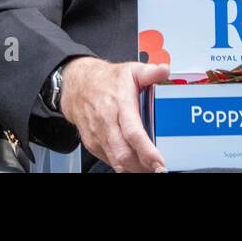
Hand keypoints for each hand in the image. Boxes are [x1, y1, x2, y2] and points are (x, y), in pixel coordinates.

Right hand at [59, 56, 168, 172]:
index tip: (159, 162)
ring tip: (149, 169)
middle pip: (124, 153)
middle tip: (159, 170)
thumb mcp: (130, 71)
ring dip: (134, 169)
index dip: (147, 151)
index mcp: (119, 103)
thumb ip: (150, 72)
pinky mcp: (92, 143)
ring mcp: (97, 134)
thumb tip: (165, 70)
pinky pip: (108, 160)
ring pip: (116, 161)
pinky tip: (134, 163)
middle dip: (143, 167)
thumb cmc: (105, 80)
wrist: (76, 84)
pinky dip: (122, 165)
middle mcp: (106, 121)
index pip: (133, 132)